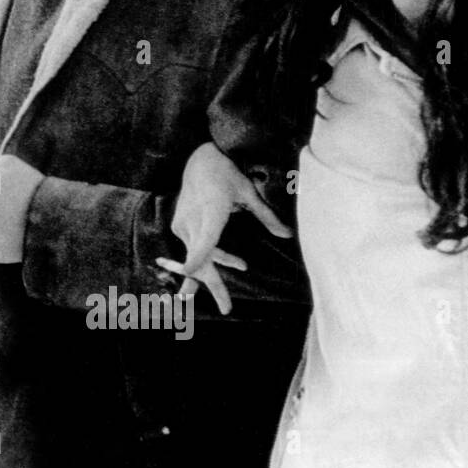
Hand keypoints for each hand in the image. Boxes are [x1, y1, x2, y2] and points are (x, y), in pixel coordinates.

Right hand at [154, 142, 292, 315]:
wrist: (198, 159)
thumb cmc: (225, 173)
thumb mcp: (249, 192)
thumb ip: (267, 216)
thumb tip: (287, 234)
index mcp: (211, 213)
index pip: (203, 241)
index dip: (198, 259)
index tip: (191, 274)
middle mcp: (194, 222)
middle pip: (199, 261)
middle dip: (213, 286)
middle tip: (226, 309)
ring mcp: (184, 224)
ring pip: (197, 257)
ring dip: (218, 270)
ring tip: (233, 291)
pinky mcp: (180, 225)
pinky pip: (195, 248)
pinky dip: (211, 258)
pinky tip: (235, 263)